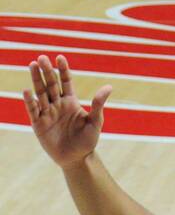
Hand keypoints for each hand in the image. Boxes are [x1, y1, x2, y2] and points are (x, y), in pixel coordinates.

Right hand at [23, 55, 109, 169]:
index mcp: (71, 101)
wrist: (77, 158)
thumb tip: (108, 87)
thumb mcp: (96, 120)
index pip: (65, 81)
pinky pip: (33, 111)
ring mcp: (47, 114)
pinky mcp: (39, 125)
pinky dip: (30, 101)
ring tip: (31, 65)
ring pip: (40, 94)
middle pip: (50, 84)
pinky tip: (27, 90)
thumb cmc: (88, 139)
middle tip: (41, 57)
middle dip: (46, 71)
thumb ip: (98, 104)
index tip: (60, 56)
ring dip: (36, 80)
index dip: (62, 69)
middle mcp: (58, 105)